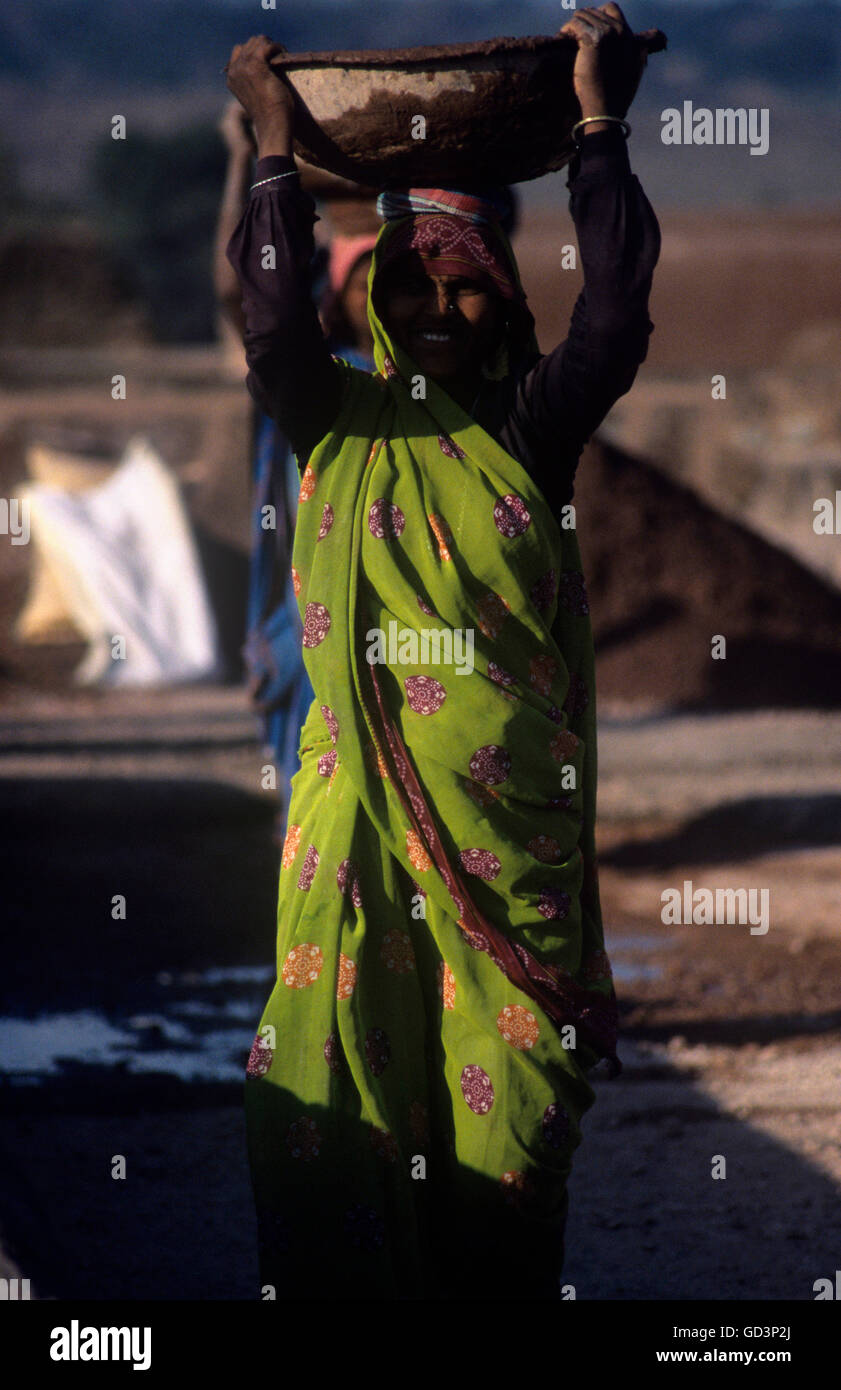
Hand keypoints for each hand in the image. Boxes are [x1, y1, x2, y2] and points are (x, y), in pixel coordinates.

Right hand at [225, 35, 294, 155]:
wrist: (273, 125)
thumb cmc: (270, 115)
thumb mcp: (257, 94)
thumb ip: (253, 79)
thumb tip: (266, 64)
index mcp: (232, 77)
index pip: (240, 51)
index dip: (256, 52)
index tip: (270, 60)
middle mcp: (234, 70)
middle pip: (249, 43)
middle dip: (265, 47)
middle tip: (279, 58)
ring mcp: (243, 66)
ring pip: (257, 41)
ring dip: (272, 46)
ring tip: (282, 57)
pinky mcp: (255, 64)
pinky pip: (266, 45)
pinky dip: (277, 47)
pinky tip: (284, 55)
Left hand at [559, 4, 639, 123]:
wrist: (606, 109)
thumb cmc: (616, 96)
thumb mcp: (635, 71)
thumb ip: (639, 52)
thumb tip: (649, 44)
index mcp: (630, 36)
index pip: (611, 9)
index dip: (595, 17)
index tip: (584, 32)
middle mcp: (621, 30)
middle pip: (594, 12)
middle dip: (581, 23)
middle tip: (572, 38)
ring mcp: (608, 33)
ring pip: (582, 16)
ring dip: (572, 26)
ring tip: (566, 39)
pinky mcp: (593, 40)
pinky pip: (575, 24)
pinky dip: (566, 30)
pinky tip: (562, 39)